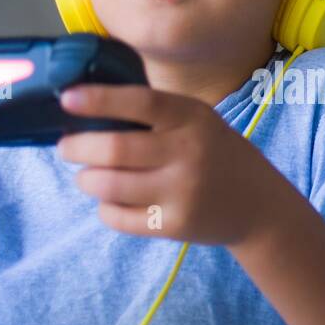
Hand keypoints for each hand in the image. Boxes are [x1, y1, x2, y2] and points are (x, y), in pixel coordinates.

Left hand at [56, 84, 279, 245]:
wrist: (258, 205)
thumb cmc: (214, 153)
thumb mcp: (197, 121)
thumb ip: (155, 113)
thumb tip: (87, 106)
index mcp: (192, 118)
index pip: (142, 102)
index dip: (100, 100)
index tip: (68, 98)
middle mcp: (189, 153)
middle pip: (116, 150)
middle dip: (77, 147)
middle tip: (66, 146)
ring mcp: (183, 193)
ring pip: (111, 187)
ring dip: (86, 179)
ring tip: (86, 176)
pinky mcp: (175, 226)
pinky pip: (119, 218)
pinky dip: (104, 208)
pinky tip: (110, 200)